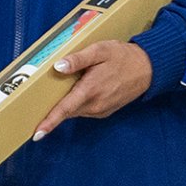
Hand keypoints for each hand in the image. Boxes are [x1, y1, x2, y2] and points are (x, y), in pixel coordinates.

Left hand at [32, 41, 152, 139]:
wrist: (149, 68)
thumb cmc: (122, 57)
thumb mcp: (99, 51)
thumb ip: (78, 59)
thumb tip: (58, 67)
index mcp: (90, 90)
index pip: (65, 109)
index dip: (50, 122)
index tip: (37, 134)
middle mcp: (95, 104)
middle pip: (67, 111)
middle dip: (51, 111)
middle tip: (36, 103)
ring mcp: (101, 109)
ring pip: (75, 111)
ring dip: (65, 106)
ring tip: (57, 93)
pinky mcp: (106, 111)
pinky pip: (84, 110)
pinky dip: (76, 105)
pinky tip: (76, 93)